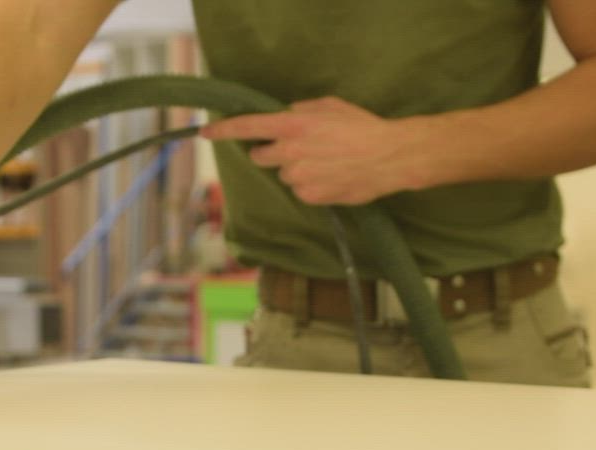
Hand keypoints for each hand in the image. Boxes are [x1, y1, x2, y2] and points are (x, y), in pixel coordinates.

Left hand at [200, 96, 428, 205]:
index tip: (206, 132)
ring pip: (284, 175)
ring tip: (326, 162)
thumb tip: (284, 117)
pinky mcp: (310, 196)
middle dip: (271, 153)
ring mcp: (298, 177)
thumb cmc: (362, 126)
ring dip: (296, 169)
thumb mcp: (329, 106)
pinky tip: (332, 176)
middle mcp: (289, 152)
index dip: (223, 129)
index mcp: (292, 125)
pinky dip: (311, 185)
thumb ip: (300, 111)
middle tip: (297, 148)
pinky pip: (301, 190)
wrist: (389, 157)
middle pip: (261, 156)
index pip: (247, 126)